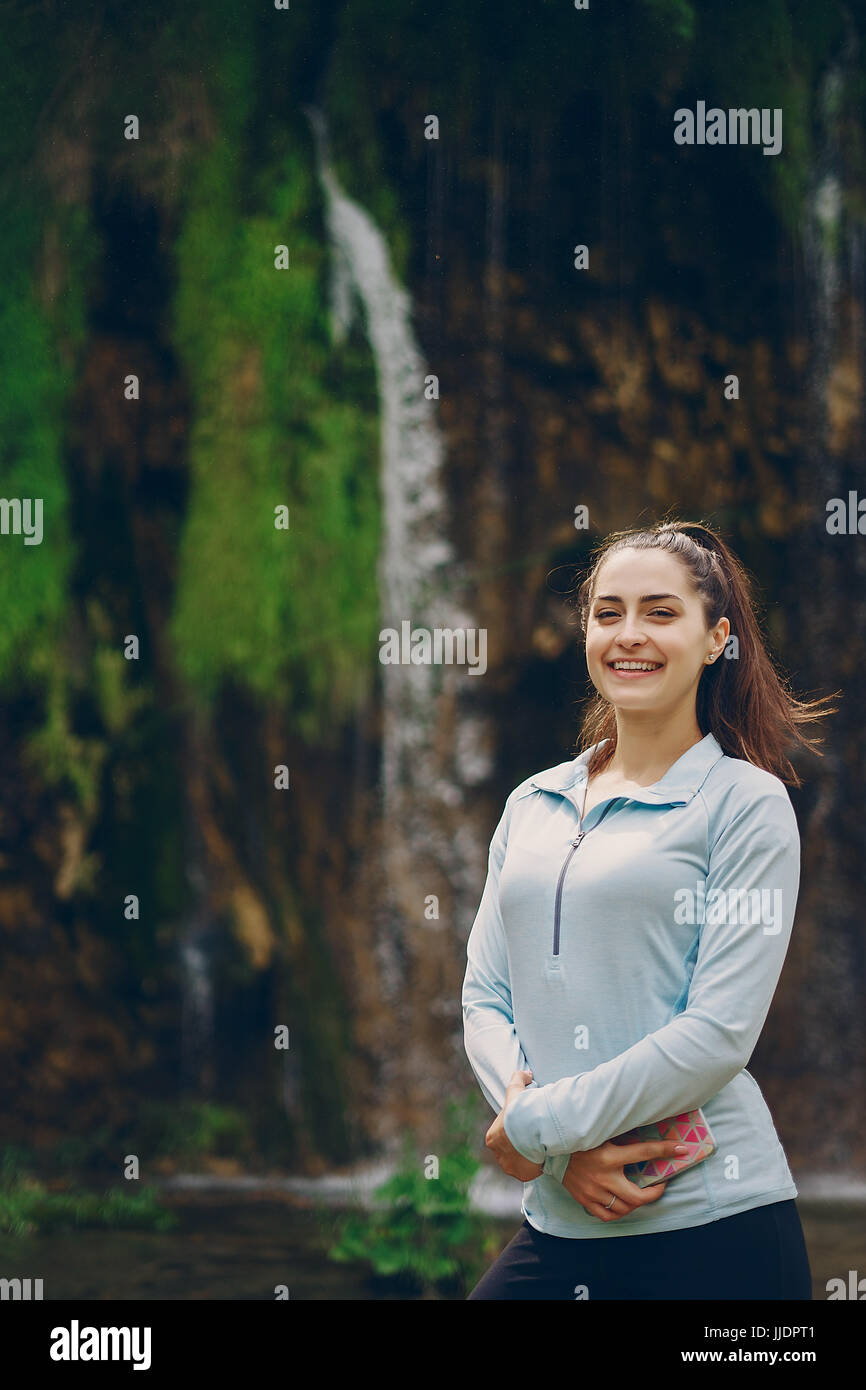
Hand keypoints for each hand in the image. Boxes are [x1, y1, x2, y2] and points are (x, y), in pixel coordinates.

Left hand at [485, 1070, 544, 1180]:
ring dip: (528, 1158)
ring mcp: (509, 1167)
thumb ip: (518, 1077)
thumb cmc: (520, 1110)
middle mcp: (497, 1155)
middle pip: (511, 1151)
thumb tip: (526, 1073)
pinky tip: (543, 1158)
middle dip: (522, 1146)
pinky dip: (536, 1168)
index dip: (517, 1131)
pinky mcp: (522, 1175)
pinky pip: (530, 1172)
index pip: (504, 1135)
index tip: (528, 1127)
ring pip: (520, 1162)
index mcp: (492, 1138)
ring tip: (541, 1148)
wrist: (531, 1129)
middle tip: (536, 1138)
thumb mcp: (516, 1089)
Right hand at [560, 1138, 690, 1220]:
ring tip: (641, 1195)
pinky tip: (623, 1204)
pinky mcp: (585, 1200)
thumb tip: (645, 1123)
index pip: (644, 1152)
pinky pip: (608, 1215)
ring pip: (625, 1208)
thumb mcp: (601, 1132)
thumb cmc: (580, 1139)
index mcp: (609, 1155)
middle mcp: (603, 1176)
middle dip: (654, 1194)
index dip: (665, 1150)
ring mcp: (594, 1191)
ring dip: (637, 1203)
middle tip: (659, 1187)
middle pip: (638, 1196)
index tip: (682, 1149)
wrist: (552, 1151)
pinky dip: (619, 1212)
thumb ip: (621, 1133)